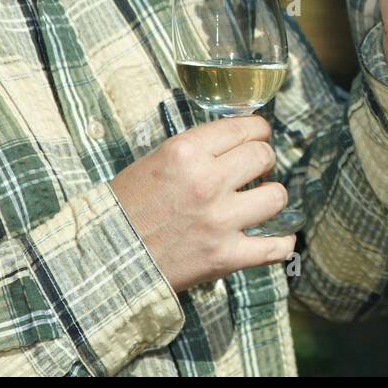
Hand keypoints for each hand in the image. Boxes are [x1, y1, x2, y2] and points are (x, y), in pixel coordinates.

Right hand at [109, 115, 293, 292]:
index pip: (245, 128)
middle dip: (264, 160)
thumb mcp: (156, 160)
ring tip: (260, 201)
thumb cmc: (126, 206)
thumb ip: (197, 150)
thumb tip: (236, 142)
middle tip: (256, 169)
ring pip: (277, 196)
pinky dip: (282, 244)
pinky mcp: (225, 256)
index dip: (258, 130)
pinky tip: (277, 238)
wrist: (106, 259)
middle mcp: (207, 182)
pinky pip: (276, 247)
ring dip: (271, 197)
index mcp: (186, 151)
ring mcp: (220, 220)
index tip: (259, 136)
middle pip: (264, 156)